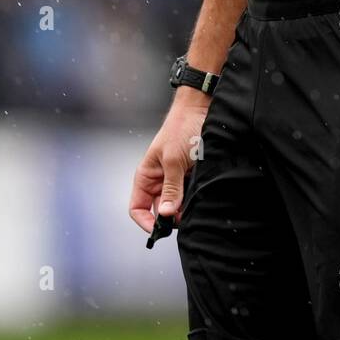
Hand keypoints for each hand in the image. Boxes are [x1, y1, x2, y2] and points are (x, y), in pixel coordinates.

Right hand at [128, 99, 208, 232]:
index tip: (161, 229)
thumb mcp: (174, 160)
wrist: (201, 109)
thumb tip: (165, 215)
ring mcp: (175, 179)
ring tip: (195, 204)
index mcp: (146, 176)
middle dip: (170, 218)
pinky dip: (194, 199)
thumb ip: (171, 188)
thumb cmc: (181, 128)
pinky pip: (189, 196)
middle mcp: (158, 181)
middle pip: (159, 210)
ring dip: (185, 209)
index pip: (137, 208)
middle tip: (185, 218)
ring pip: (176, 205)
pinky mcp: (190, 177)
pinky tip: (201, 196)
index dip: (146, 222)